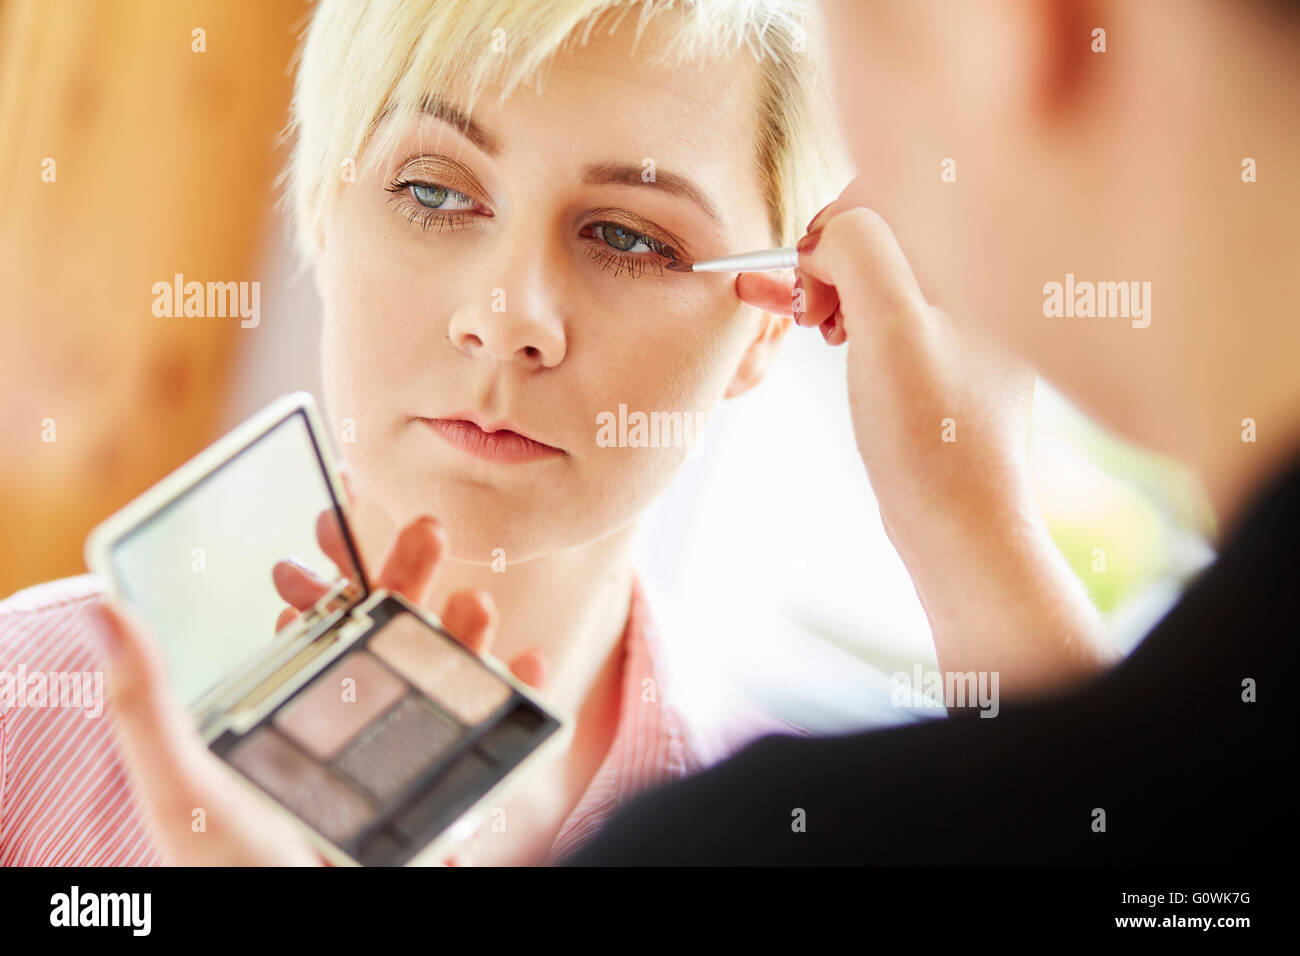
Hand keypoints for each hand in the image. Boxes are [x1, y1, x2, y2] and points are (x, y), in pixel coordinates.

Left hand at [96, 514, 546, 864]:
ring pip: (445, 676)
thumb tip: (107, 613)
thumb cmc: (237, 878)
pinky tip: (530, 666)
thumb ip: (147, 706)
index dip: (326, 576)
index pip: (312, 632)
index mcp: (291, 724)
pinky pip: (498, 738)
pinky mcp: (452, 796)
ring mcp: (406, 765)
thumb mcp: (187, 791)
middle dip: (409, 577)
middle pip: (388, 637)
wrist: (313, 941)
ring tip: (478, 604)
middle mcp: (353, 737)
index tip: (332, 522)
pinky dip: (521, 698)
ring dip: (466, 631)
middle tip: (424, 528)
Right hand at [736, 182, 1114, 694]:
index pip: (897, 185)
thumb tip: (829, 235)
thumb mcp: (890, 326)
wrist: (958, 523)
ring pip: (883, 259)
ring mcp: (971, 310)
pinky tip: (835, 340)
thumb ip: (859, 247)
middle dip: (833, 254)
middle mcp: (990, 274)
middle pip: (887, 218)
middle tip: (811, 313)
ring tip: (821, 331)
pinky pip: (891, 296)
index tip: (810, 279)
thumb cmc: (931, 435)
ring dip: (837, 282)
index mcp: (992, 257)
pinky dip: (851, 307)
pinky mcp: (950, 342)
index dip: (838, 221)